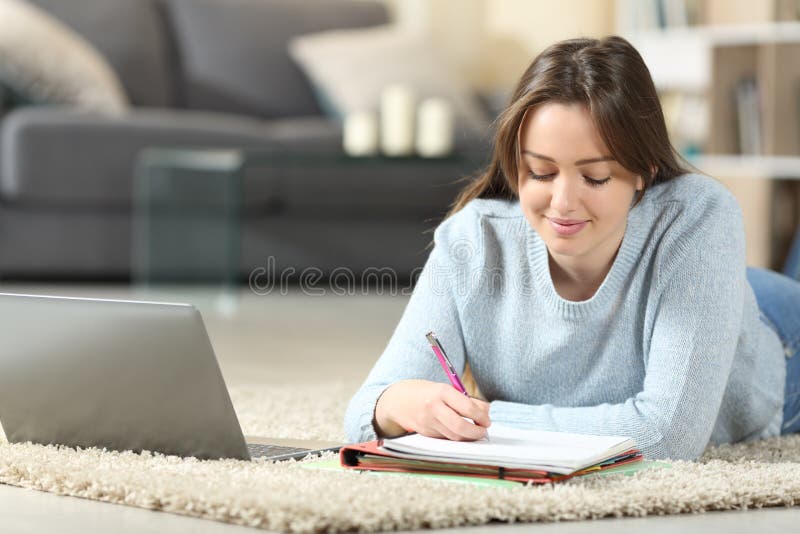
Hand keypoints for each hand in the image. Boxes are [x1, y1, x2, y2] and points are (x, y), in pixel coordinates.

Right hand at [374, 379, 490, 440]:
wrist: (399, 400)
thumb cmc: (428, 393)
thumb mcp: (445, 389)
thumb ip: (466, 400)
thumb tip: (486, 412)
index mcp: (441, 392)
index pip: (467, 408)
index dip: (481, 417)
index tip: (487, 420)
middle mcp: (433, 407)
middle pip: (460, 427)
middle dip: (476, 432)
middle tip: (483, 431)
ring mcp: (428, 422)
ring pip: (454, 436)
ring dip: (468, 437)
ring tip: (474, 432)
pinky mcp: (425, 433)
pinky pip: (446, 438)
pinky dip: (456, 437)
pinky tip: (460, 433)